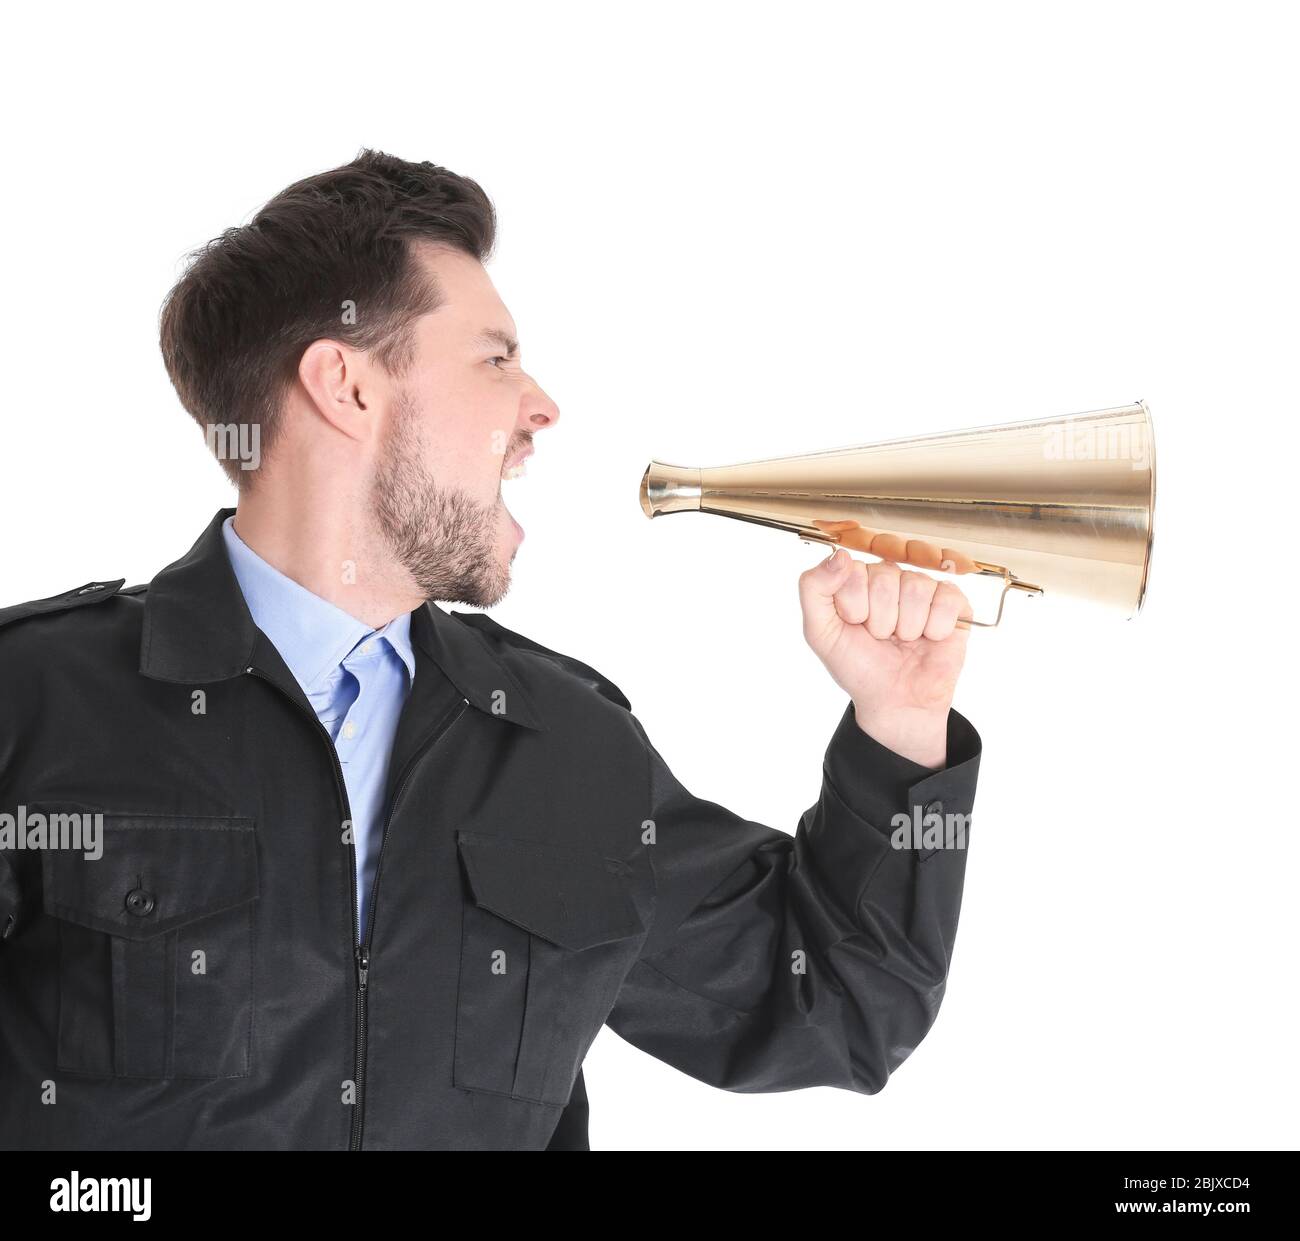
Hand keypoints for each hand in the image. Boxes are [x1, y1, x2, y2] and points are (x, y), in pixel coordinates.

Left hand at [798, 548, 970, 767]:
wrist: (895, 701)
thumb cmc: (859, 666)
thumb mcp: (820, 631)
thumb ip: (813, 588)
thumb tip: (839, 554)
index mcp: (857, 579)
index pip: (853, 570)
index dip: (853, 607)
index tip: (854, 626)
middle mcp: (890, 578)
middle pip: (885, 578)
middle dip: (880, 620)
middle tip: (881, 638)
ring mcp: (923, 588)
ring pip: (916, 587)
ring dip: (907, 626)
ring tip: (904, 640)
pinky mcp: (954, 604)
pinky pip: (947, 598)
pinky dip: (936, 628)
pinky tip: (929, 638)